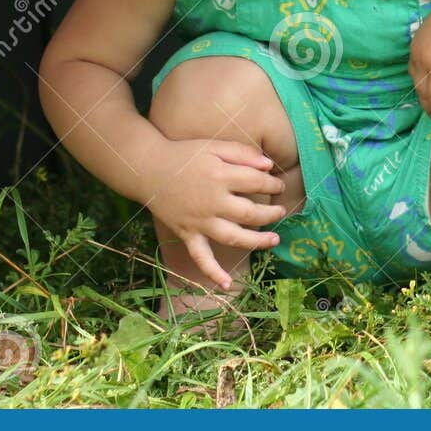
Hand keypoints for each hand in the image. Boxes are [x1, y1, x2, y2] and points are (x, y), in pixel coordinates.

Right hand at [140, 137, 288, 289]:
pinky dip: (213, 272)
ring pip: (234, 236)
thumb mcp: (213, 146)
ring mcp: (199, 221)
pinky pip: (201, 257)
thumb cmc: (184, 155)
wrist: (148, 169)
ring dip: (257, 241)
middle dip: (271, 213)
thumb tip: (269, 165)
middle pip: (250, 213)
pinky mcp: (187, 234)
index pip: (256, 183)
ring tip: (274, 240)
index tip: (279, 185)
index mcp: (220, 176)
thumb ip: (242, 153)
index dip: (272, 184)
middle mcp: (212, 202)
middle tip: (281, 210)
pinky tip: (227, 285)